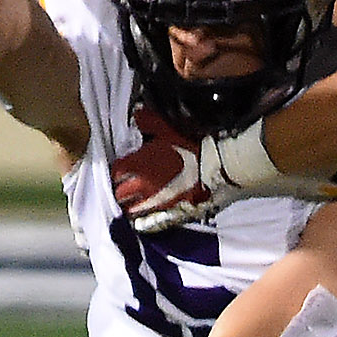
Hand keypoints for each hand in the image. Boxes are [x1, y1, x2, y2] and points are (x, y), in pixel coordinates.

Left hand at [112, 105, 229, 231]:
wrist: (219, 166)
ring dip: (132, 206)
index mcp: (137, 165)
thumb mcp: (169, 128)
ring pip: (133, 210)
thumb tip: (137, 114)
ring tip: (136, 203)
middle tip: (126, 185)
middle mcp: (141, 187)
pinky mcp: (173, 214)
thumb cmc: (193, 145)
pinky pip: (152, 221)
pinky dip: (147, 220)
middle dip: (121, 189)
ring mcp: (156, 203)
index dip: (119, 169)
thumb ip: (149, 121)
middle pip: (120, 193)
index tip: (124, 166)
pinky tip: (148, 217)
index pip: (116, 171)